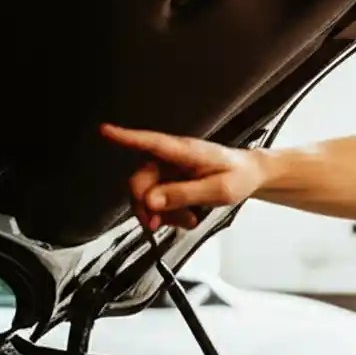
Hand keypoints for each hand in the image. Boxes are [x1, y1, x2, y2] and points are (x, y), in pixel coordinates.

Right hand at [100, 124, 265, 230]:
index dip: (126, 137)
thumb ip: (184, 194)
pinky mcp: (171, 182)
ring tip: (187, 220)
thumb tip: (151, 201)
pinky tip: (186, 217)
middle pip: (140, 181)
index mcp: (186, 152)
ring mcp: (170, 170)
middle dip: (145, 205)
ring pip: (147, 196)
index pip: (151, 142)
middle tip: (156, 223)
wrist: (251, 176)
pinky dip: (168, 214)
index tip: (104, 131)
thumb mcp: (218, 190)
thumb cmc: (238, 176)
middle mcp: (172, 158)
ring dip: (161, 213)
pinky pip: (158, 201)